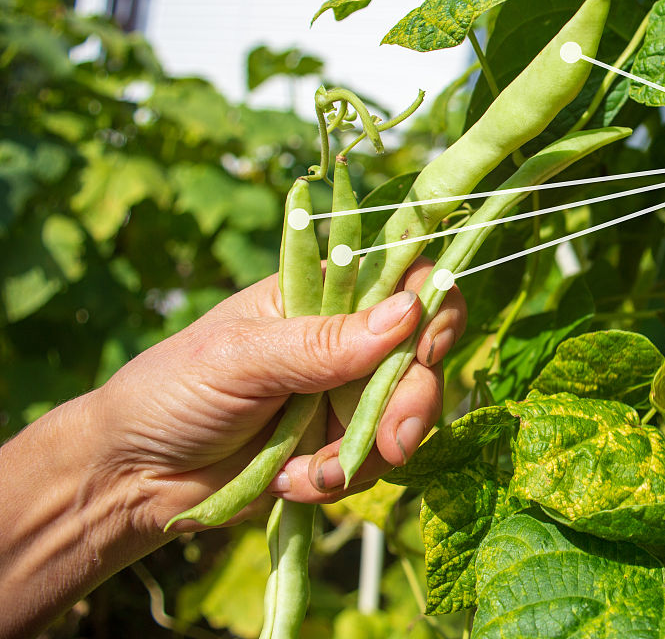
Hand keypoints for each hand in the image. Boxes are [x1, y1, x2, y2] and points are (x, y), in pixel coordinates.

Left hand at [95, 257, 464, 533]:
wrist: (131, 478)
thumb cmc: (171, 392)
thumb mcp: (240, 359)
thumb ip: (321, 343)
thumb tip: (407, 312)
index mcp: (320, 295)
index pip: (404, 279)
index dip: (434, 308)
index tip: (428, 349)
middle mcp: (345, 342)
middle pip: (420, 359)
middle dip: (411, 404)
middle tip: (393, 444)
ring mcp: (344, 397)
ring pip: (405, 417)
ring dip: (365, 454)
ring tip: (308, 473)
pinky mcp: (338, 448)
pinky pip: (372, 464)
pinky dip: (339, 481)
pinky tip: (292, 484)